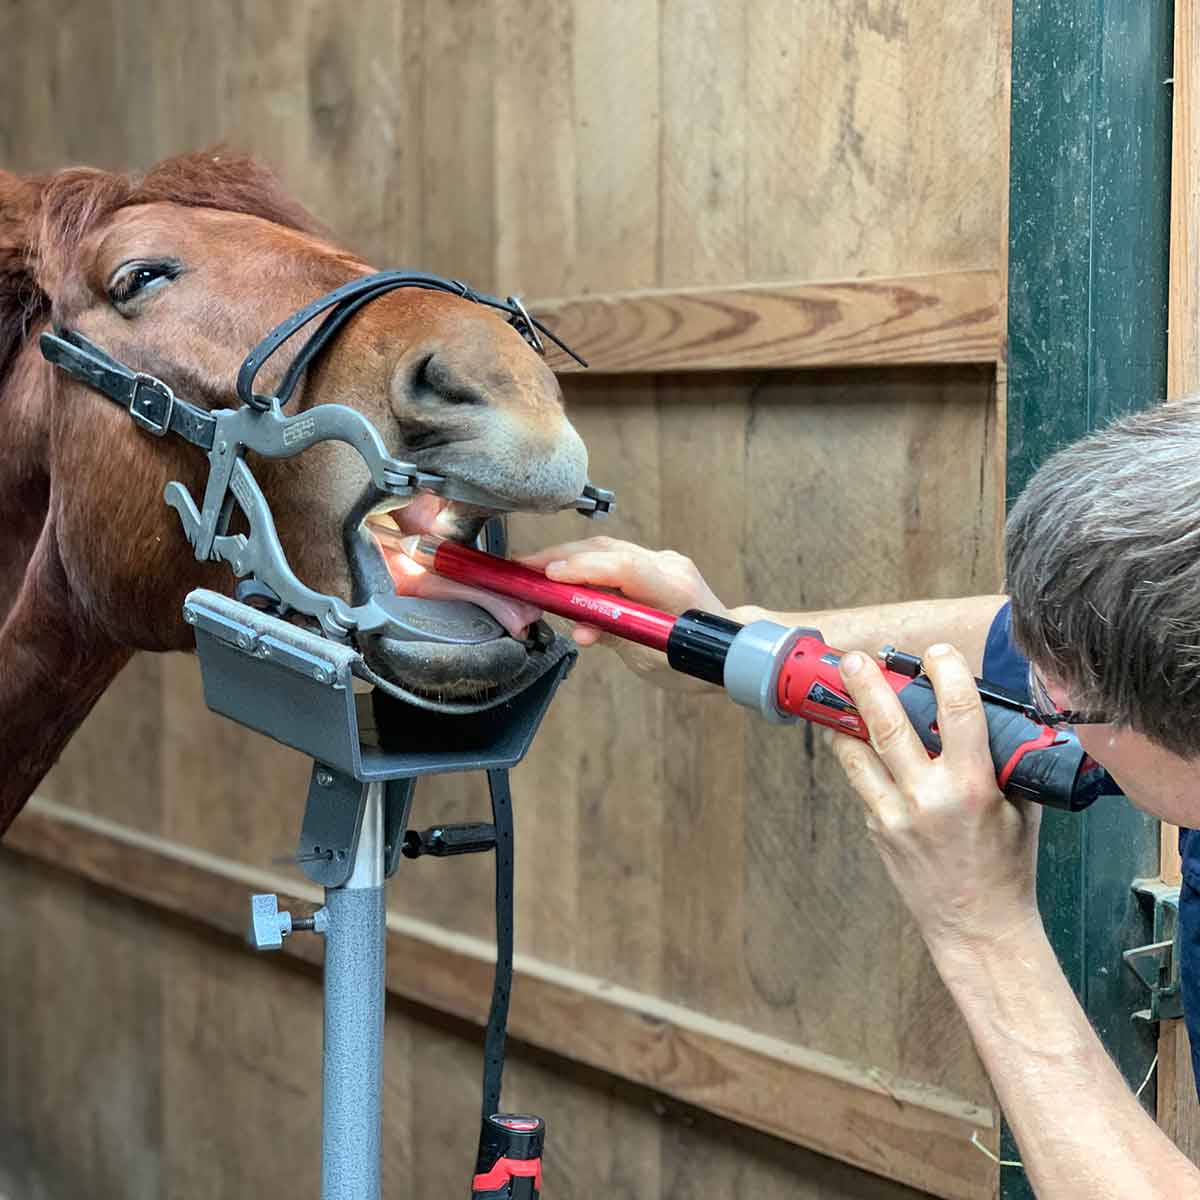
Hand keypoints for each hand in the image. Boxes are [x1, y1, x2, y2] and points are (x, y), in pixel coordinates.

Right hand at [516, 536, 726, 685]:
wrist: (727, 648)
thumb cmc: (694, 658)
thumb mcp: (649, 659)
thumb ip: (612, 636)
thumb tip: (577, 628)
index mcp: (673, 589)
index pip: (623, 566)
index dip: (584, 568)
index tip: (549, 576)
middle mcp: (669, 566)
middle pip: (607, 549)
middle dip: (561, 557)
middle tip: (523, 570)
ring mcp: (663, 560)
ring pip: (606, 547)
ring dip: (567, 556)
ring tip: (532, 569)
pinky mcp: (654, 562)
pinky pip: (613, 554)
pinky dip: (584, 562)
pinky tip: (560, 572)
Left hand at [830, 643, 1041, 952]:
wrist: (978, 928)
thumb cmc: (1006, 870)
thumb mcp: (1021, 810)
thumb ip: (1006, 763)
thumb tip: (998, 721)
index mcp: (973, 787)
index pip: (959, 711)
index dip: (945, 672)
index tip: (935, 653)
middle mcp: (929, 797)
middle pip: (889, 726)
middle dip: (867, 685)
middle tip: (854, 659)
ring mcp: (896, 815)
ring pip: (857, 754)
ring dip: (844, 719)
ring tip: (834, 692)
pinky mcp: (877, 829)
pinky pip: (861, 782)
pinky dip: (855, 756)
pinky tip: (852, 739)